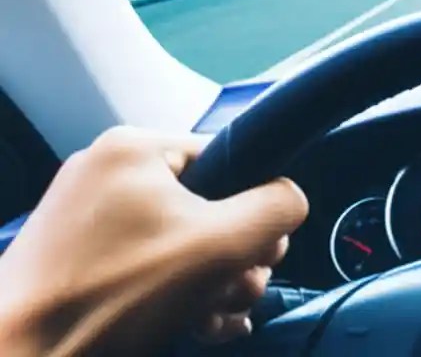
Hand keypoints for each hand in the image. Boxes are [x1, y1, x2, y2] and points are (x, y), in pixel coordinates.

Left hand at [0, 126, 308, 355]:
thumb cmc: (116, 296)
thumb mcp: (222, 245)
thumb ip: (276, 208)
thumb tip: (290, 201)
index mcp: (134, 148)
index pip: (229, 160)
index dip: (254, 209)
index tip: (255, 254)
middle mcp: (106, 173)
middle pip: (209, 205)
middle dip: (235, 258)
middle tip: (234, 291)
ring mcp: (86, 219)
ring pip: (183, 242)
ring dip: (214, 283)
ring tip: (213, 318)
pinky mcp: (77, 261)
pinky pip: (149, 264)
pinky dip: (179, 294)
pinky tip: (197, 326)